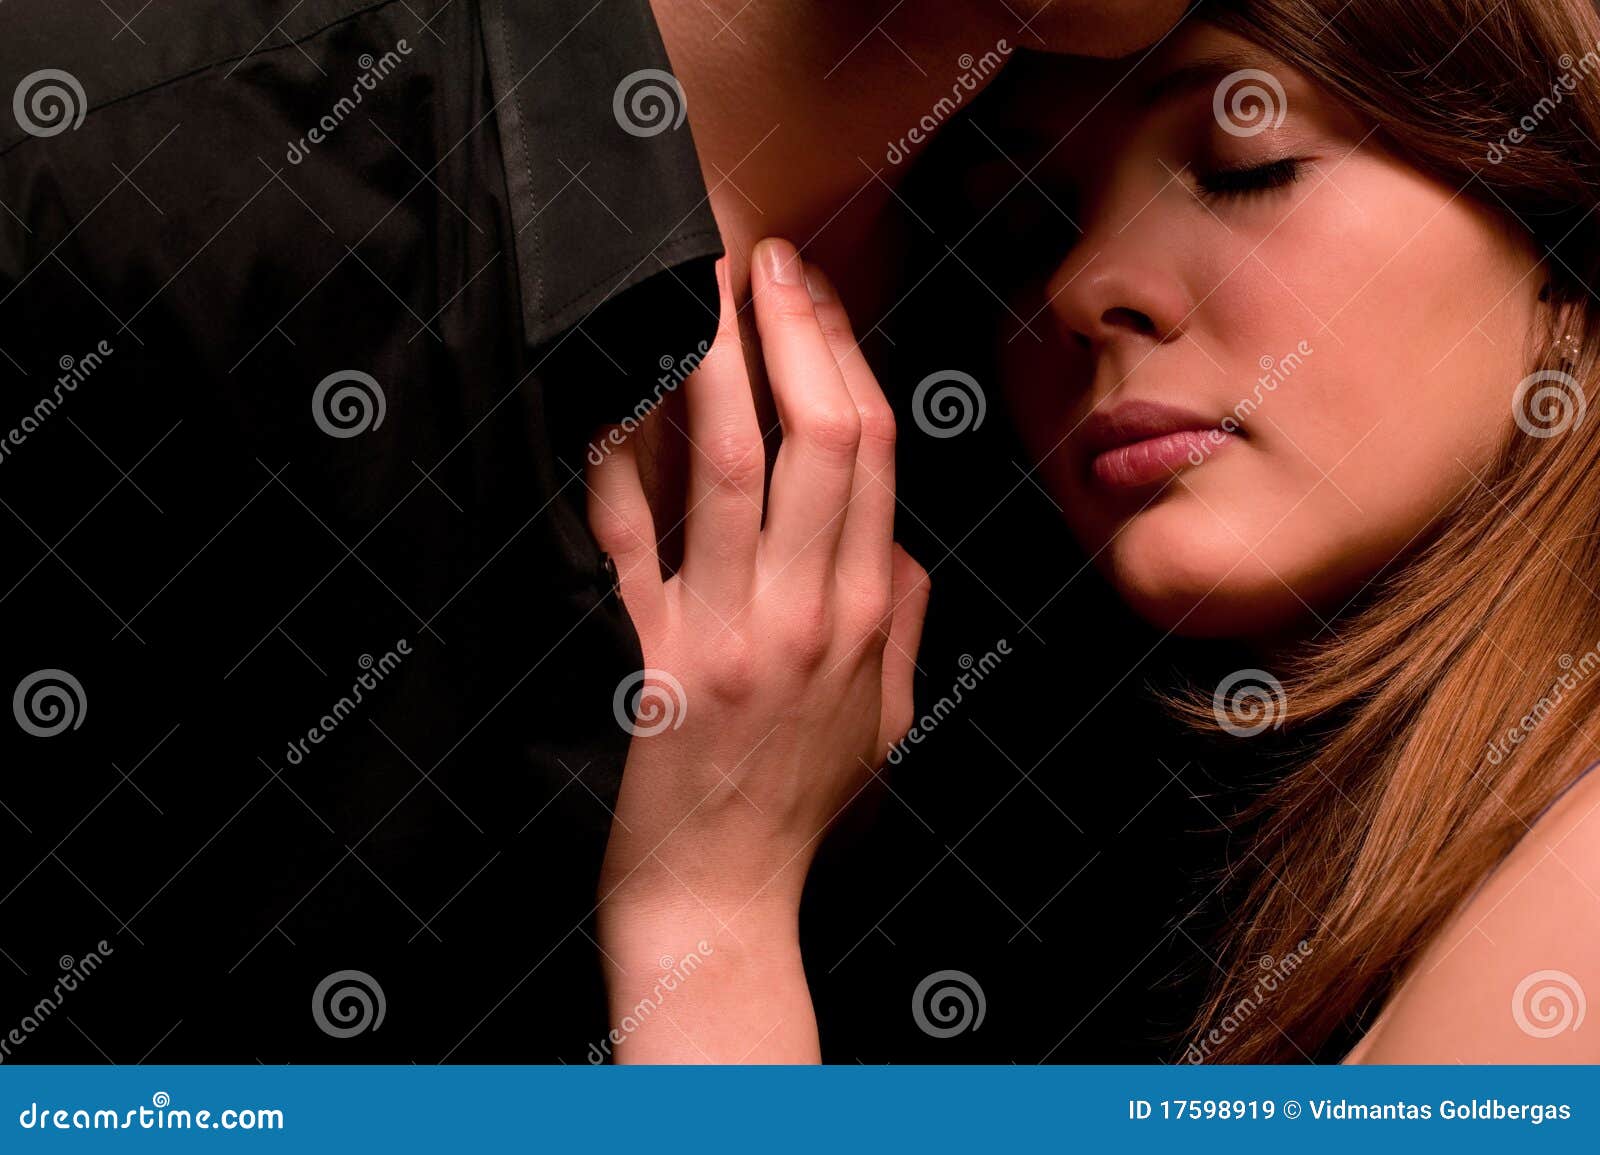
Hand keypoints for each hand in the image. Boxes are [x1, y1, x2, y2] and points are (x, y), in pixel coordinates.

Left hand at [585, 237, 928, 1060]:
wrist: (722, 900)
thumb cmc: (801, 806)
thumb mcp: (887, 717)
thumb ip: (903, 617)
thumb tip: (892, 539)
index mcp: (870, 616)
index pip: (873, 455)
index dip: (841, 358)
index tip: (811, 295)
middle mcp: (811, 615)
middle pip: (820, 439)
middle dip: (791, 332)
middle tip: (760, 261)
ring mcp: (734, 637)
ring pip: (734, 469)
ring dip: (716, 364)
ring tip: (694, 289)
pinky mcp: (658, 662)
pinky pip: (636, 544)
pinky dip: (623, 463)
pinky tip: (612, 394)